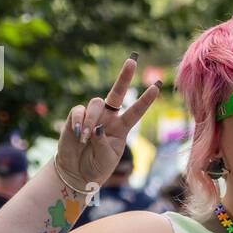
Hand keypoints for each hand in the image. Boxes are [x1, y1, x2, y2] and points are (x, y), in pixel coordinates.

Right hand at [55, 55, 160, 193]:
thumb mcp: (106, 157)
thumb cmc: (97, 166)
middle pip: (117, 92)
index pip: (135, 111)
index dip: (145, 100)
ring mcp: (93, 116)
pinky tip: (79, 134)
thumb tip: (97, 128)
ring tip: (87, 138)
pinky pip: (79, 110)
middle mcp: (109, 118)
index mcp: (122, 127)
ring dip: (91, 120)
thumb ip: (103, 143)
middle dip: (124, 76)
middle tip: (133, 60)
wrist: (77, 172)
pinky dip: (80, 121)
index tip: (157, 87)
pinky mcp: (76, 117)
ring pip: (96, 103)